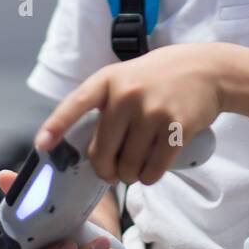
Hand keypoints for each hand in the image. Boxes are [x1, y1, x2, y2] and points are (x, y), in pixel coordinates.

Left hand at [33, 43, 224, 185]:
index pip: (75, 104)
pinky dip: (149, 178)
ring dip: (130, 176)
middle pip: (102, 152)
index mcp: (108, 80)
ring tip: (135, 168)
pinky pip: (154, 169)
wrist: (207, 70)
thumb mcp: (126, 77)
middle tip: (113, 171)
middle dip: (106, 169)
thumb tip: (85, 148)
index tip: (42, 145)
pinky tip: (149, 173)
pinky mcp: (176, 128)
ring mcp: (152, 111)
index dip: (56, 126)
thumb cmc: (160, 78)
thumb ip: (105, 103)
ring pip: (128, 166)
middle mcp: (127, 94)